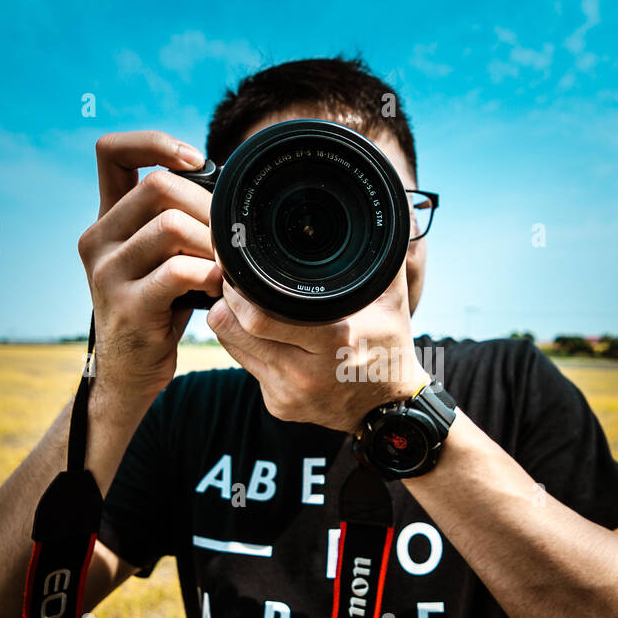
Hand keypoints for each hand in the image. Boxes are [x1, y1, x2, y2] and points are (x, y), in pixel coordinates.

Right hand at [77, 131, 223, 409]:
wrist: (130, 372)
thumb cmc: (158, 310)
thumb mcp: (159, 258)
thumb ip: (174, 223)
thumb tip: (226, 191)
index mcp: (106, 220)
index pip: (110, 152)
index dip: (154, 143)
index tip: (197, 161)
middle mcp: (97, 239)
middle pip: (158, 187)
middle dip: (207, 206)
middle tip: (231, 235)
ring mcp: (107, 272)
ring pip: (171, 226)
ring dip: (213, 242)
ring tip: (227, 264)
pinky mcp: (127, 306)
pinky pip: (178, 271)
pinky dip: (209, 274)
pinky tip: (220, 286)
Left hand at [205, 261, 428, 433]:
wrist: (390, 408)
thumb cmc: (390, 344)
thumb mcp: (391, 298)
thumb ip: (382, 254)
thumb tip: (385, 209)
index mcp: (333, 339)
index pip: (258, 312)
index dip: (238, 286)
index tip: (236, 266)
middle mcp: (306, 372)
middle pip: (234, 327)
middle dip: (226, 299)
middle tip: (233, 280)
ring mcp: (288, 393)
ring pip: (231, 345)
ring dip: (232, 320)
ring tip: (247, 303)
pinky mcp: (278, 406)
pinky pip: (244, 365)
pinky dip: (247, 345)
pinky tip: (266, 335)